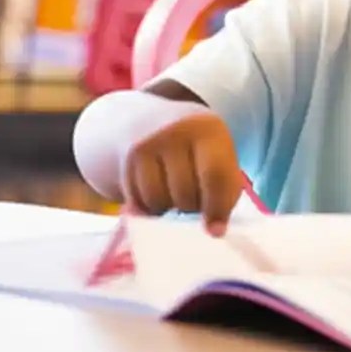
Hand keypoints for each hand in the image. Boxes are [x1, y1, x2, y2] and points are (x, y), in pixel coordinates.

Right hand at [119, 111, 243, 235]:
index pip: (214, 176)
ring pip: (158, 201)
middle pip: (184, 193)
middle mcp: (175, 134)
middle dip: (192, 207)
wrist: (155, 121)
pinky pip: (138, 202)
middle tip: (195, 202)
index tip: (216, 231)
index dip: (217, 207)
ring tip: (176, 196)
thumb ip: (224, 189)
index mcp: (208, 132)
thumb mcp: (220, 157)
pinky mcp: (127, 161)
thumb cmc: (199, 150)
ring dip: (169, 209)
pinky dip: (150, 208)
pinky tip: (159, 194)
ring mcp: (148, 146)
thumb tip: (214, 230)